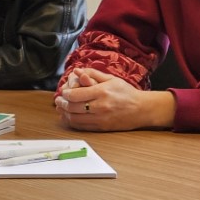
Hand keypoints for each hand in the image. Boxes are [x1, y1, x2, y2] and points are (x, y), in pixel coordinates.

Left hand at [55, 68, 174, 131]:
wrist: (141, 109)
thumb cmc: (126, 92)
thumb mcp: (111, 79)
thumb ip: (93, 74)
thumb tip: (77, 71)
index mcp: (102, 92)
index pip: (75, 95)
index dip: (65, 94)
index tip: (64, 92)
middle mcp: (100, 106)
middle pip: (72, 107)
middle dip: (62, 103)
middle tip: (58, 100)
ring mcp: (101, 119)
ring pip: (74, 119)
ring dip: (64, 113)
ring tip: (61, 108)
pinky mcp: (102, 128)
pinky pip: (81, 126)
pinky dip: (72, 122)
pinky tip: (68, 117)